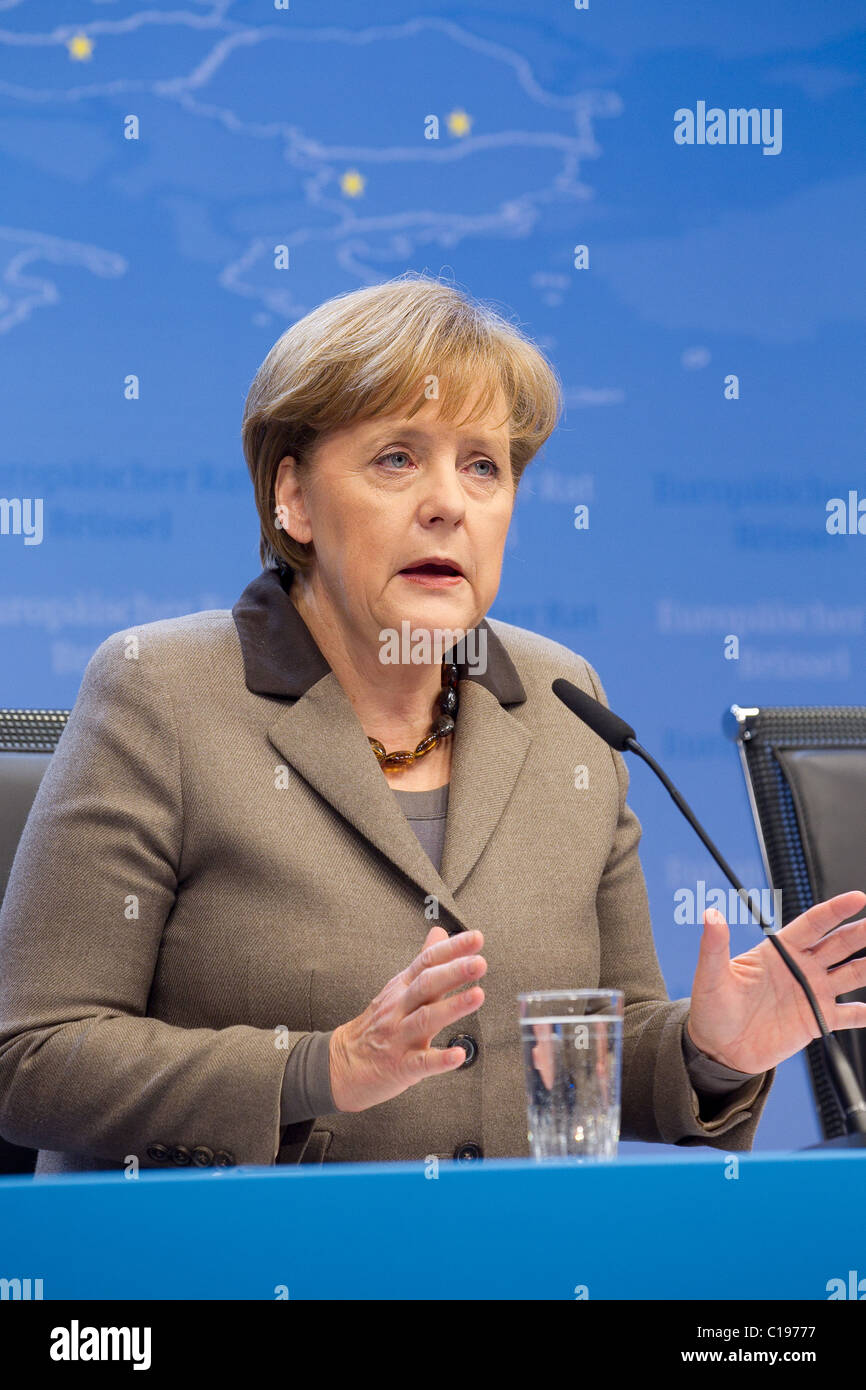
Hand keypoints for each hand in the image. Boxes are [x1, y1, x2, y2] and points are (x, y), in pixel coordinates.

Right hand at [328, 926, 486, 1112]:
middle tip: (479, 963)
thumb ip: (424, 961)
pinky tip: (459, 1055)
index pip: (427, 962)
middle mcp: (399, 1009)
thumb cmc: (377, 1024)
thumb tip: (440, 932)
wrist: (342, 1064)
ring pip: (425, 1019)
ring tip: (477, 996)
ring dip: (452, 1007)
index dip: (452, 949)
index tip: (476, 939)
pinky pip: (421, 1063)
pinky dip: (440, 1059)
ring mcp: (399, 1037)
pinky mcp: (400, 1066)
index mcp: (401, 988)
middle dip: (454, 972)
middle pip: (426, 985)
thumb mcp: (397, 987)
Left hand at [687, 890, 865, 1074]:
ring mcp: (812, 993)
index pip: (813, 923)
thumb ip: (714, 946)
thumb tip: (710, 913)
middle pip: (840, 944)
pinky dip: (865, 1013)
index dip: (836, 910)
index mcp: (780, 950)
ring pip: (851, 974)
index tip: (858, 898)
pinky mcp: (817, 1021)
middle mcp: (801, 968)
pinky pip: (849, 1015)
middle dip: (861, 933)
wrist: (719, 1048)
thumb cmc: (711, 1008)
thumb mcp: (711, 976)